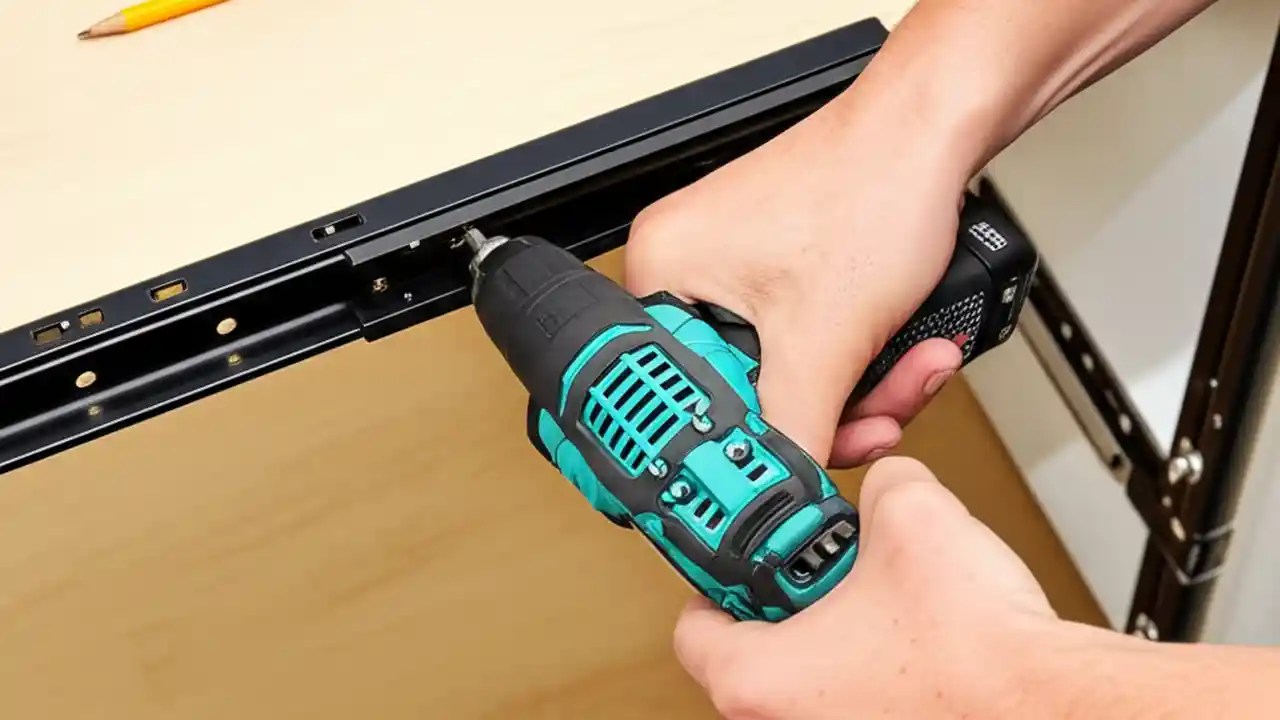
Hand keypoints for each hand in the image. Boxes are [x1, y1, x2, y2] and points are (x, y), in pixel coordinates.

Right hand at [624, 88, 968, 466]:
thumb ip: (792, 436)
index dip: (740, 442)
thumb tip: (774, 495)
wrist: (936, 132)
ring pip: (789, 377)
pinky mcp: (784, 271)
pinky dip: (861, 360)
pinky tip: (905, 352)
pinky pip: (811, 347)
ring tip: (908, 371)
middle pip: (745, 395)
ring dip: (860, 392)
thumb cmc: (873, 186)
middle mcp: (689, 269)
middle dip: (829, 416)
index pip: (679, 400)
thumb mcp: (827, 341)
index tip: (783, 469)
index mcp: (662, 274)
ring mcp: (738, 269)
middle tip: (874, 419)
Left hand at [672, 457, 1065, 718]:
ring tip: (874, 604)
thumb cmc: (976, 652)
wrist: (1052, 706)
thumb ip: (881, 483)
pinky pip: (856, 703)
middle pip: (753, 655)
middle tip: (813, 575)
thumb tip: (888, 479)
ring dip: (835, 638)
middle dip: (787, 604)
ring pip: (808, 682)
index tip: (738, 562)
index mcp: (759, 677)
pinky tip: (915, 639)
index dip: (716, 581)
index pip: (694, 628)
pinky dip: (876, 670)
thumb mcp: (912, 517)